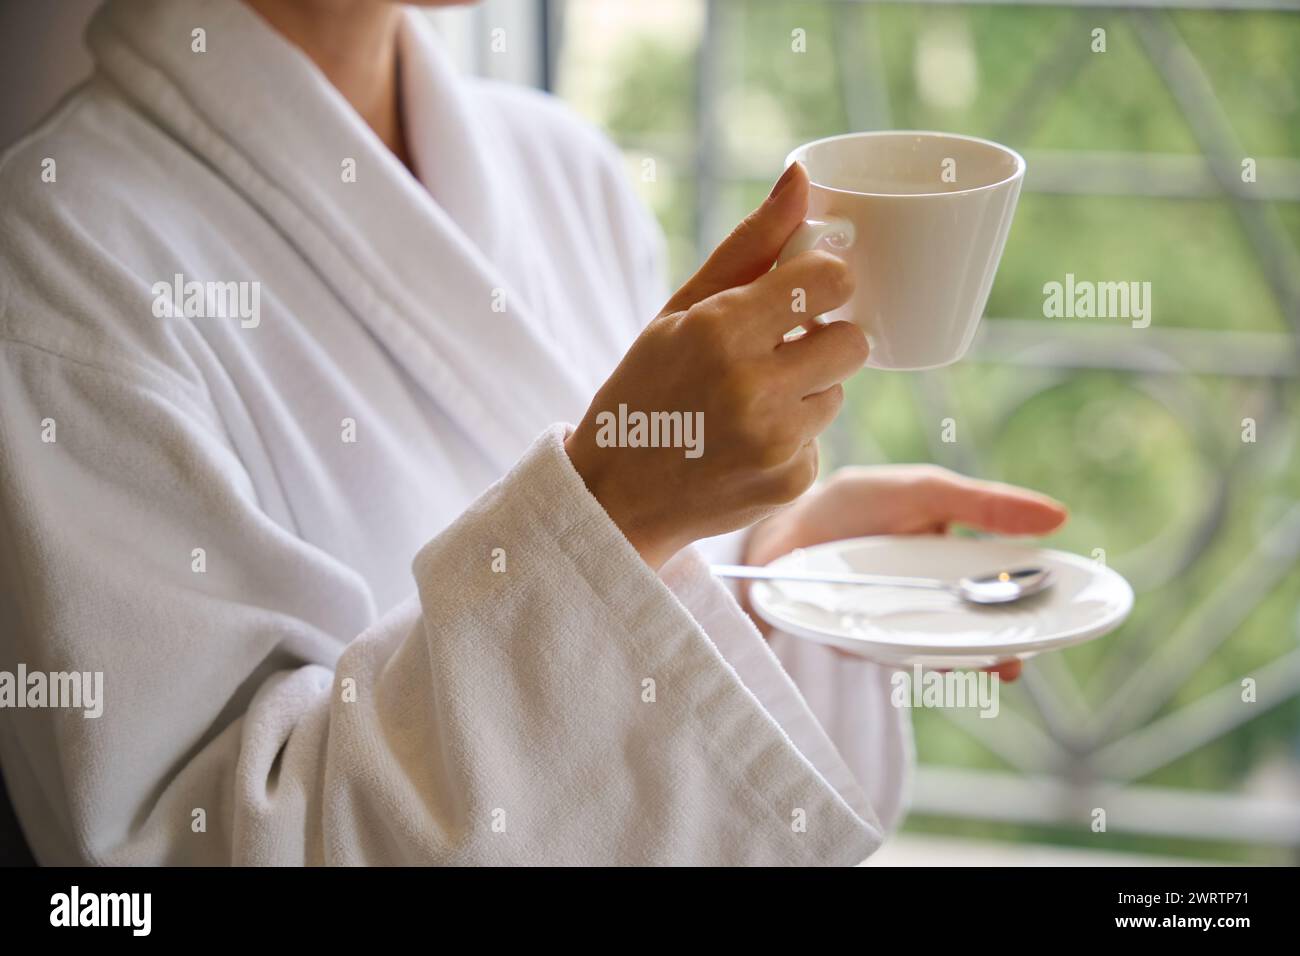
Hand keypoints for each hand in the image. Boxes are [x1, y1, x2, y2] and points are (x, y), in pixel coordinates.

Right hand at [566, 162, 868, 568]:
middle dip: (824, 340)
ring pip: (838, 393)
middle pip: (852, 342)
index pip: (830, 282)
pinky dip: (790, 440)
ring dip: (806, 392)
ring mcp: (775, 441)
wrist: (615, 497)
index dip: (824, 283)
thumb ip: (748, 247)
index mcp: (721, 330)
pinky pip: (819, 441)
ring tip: (748, 405)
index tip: (804, 292)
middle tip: (778, 352)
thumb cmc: (645, 391)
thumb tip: (802, 176)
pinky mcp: (790, 482)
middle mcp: (753, 386)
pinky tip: (744, 446)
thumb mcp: (679, 312)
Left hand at [743, 464, 1069, 678]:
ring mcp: (901, 624)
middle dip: (1008, 645)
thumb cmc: (854, 504)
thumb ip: (985, 503)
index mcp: (954, 561)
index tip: (1073, 615)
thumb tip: (1059, 515)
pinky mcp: (867, 645)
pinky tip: (942, 661)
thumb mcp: (924, 491)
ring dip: (972, 661)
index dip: (1042, 604)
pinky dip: (922, 663)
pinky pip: (902, 660)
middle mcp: (933, 598)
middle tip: (1025, 655)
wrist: (780, 534)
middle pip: (981, 629)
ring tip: (996, 664)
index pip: (1008, 587)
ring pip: (947, 650)